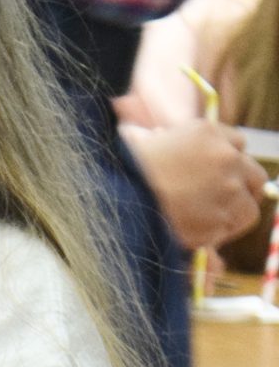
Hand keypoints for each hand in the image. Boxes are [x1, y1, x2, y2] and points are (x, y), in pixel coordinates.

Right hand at [122, 118, 267, 249]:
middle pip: (255, 176)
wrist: (110, 197)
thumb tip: (181, 149)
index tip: (211, 171)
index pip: (237, 143)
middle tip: (218, 198)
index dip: (225, 159)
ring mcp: (227, 192)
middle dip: (241, 188)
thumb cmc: (121, 167)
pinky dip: (213, 234)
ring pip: (248, 209)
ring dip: (231, 215)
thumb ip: (178, 145)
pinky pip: (226, 231)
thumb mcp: (148, 140)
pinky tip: (190, 230)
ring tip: (204, 220)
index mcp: (207, 132)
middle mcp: (225, 159)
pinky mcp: (220, 222)